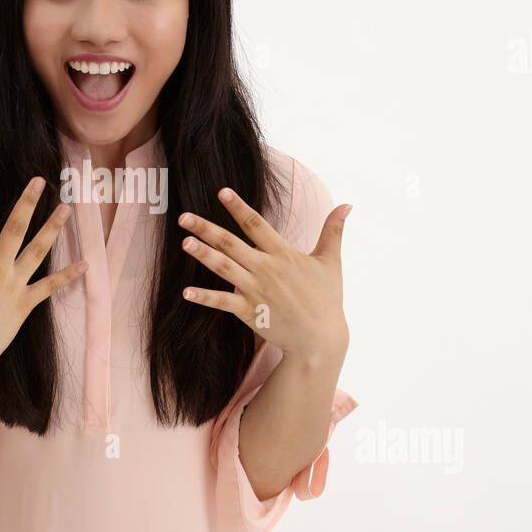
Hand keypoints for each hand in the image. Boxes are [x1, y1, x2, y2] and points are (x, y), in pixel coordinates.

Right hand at [0, 173, 86, 381]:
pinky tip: (86, 264)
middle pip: (15, 230)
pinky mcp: (26, 304)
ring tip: (68, 208)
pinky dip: (68, 276)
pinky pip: (50, 287)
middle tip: (40, 180)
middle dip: (27, 203)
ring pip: (38, 252)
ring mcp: (14, 287)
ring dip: (53, 229)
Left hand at [178, 187, 350, 364]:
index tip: (221, 192)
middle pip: (232, 244)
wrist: (320, 339)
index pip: (256, 225)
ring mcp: (256, 290)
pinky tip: (186, 291)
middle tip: (184, 216)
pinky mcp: (249, 311)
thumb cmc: (326, 299)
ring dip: (203, 255)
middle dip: (207, 229)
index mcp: (283, 254)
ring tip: (184, 242)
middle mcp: (266, 269)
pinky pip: (223, 303)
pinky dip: (204, 297)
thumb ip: (334, 231)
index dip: (239, 208)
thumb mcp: (331, 261)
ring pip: (224, 269)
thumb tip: (347, 205)